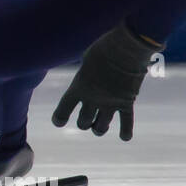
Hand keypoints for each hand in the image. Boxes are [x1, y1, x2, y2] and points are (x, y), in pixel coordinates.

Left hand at [52, 21, 161, 140]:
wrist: (127, 47)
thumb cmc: (104, 48)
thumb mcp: (86, 59)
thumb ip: (84, 73)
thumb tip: (86, 77)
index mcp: (78, 87)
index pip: (63, 110)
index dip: (59, 118)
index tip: (58, 122)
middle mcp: (93, 99)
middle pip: (84, 122)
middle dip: (83, 122)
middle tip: (86, 119)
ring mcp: (110, 103)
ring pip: (101, 127)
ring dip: (99, 129)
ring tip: (99, 128)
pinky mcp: (127, 102)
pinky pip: (127, 122)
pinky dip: (126, 131)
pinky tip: (124, 138)